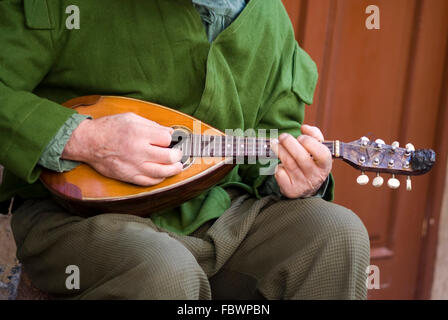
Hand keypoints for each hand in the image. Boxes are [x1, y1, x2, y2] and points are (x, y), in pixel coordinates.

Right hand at [62, 112, 182, 185]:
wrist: (88, 142)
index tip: (173, 140)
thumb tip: (169, 132)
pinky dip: (159, 178)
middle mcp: (138, 150)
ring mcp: (134, 165)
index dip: (172, 139)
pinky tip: (163, 173)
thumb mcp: (131, 118)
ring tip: (178, 166)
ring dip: (174, 169)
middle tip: (178, 153)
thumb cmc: (109, 128)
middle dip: (177, 155)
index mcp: (139, 133)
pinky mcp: (129, 176)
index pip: (167, 138)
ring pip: (162, 172)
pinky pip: (149, 182)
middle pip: (169, 157)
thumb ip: (151, 125)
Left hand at [271, 124, 331, 198]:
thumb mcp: (319, 149)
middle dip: (289, 142)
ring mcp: (303, 184)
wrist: (307, 187)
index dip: (309, 142)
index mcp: (325, 165)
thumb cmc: (312, 161)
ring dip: (279, 150)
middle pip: (301, 157)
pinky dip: (276, 166)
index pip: (321, 153)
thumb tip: (304, 127)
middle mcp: (315, 176)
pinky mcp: (290, 190)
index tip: (301, 137)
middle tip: (283, 136)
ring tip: (275, 143)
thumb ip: (314, 135)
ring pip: (288, 163)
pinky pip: (280, 173)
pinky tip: (279, 163)